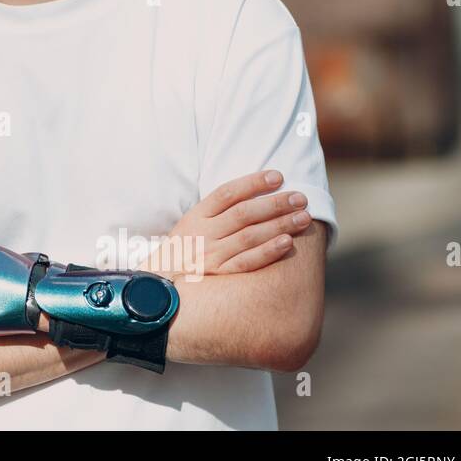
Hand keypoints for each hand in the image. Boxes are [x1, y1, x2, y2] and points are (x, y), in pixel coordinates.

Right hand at [146, 170, 311, 279]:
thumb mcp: (189, 225)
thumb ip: (215, 212)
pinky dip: (267, 252)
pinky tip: (286, 243)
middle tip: (300, 197)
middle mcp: (203, 233)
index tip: (278, 176)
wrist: (157, 285)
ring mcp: (210, 254)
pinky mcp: (218, 274)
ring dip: (278, 225)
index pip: (227, 193)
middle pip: (243, 213)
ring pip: (249, 236)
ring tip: (303, 217)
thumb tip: (252, 194)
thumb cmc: (182, 251)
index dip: (253, 183)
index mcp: (196, 216)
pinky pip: (246, 262)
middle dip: (274, 204)